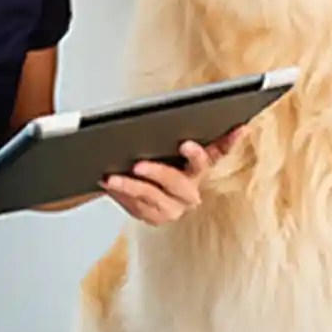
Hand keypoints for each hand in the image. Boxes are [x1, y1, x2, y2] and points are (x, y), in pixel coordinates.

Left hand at [100, 126, 244, 225]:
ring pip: (153, 197)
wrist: (131, 180)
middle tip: (139, 164)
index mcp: (201, 165)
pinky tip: (108, 183)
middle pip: (180, 182)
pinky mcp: (156, 217)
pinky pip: (139, 207)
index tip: (201, 138)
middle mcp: (192, 189)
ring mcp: (175, 207)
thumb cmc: (153, 154)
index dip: (223, 143)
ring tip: (113, 177)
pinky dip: (122, 194)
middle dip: (159, 173)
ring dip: (131, 187)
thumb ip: (179, 129)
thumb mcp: (165, 141)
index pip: (219, 152)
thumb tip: (199, 114)